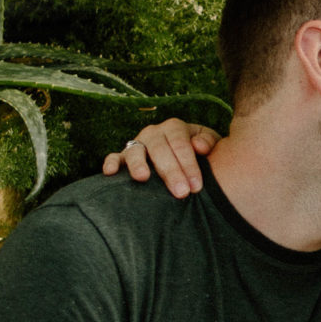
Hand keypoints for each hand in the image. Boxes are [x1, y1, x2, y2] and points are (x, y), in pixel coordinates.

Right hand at [102, 118, 217, 198]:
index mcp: (175, 128)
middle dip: (171, 171)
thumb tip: (200, 146)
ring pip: (135, 151)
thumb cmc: (201, 155)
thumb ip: (208, 142)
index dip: (189, 164)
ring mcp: (137, 145)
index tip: (196, 187)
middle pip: (159, 148)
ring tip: (143, 178)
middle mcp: (153, 133)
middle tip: (181, 192)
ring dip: (138, 164)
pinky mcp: (122, 158)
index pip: (180, 143)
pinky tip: (110, 173)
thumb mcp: (210, 146)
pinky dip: (110, 163)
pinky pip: (113, 157)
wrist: (185, 162)